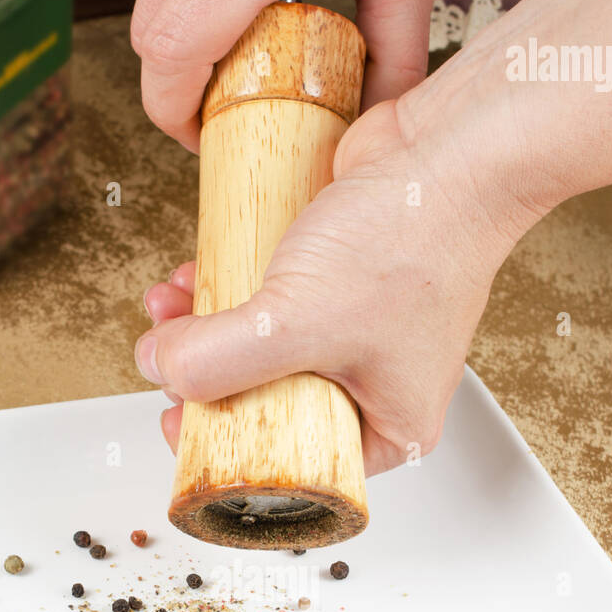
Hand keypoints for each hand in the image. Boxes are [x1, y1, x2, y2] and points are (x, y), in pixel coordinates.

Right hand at [130, 0, 437, 150]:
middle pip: (147, 31)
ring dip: (181, 41)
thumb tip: (367, 130)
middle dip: (172, 85)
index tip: (205, 137)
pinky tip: (240, 8)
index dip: (175, 111)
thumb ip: (392, 57)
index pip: (172, 47)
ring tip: (236, 61)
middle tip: (221, 113)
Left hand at [136, 94, 545, 474]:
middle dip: (207, 381)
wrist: (450, 145)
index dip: (230, 451)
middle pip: (270, 408)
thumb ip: (219, 359)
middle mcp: (375, 385)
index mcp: (391, 425)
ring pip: (262, 351)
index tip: (183, 429)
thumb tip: (161, 369)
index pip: (296, 466)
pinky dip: (226, 290)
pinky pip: (269, 302)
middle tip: (168, 368)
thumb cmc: (417, 240)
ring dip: (204, 332)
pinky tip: (193, 275)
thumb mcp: (298, 322)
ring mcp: (355, 331)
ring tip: (169, 312)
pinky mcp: (336, 280)